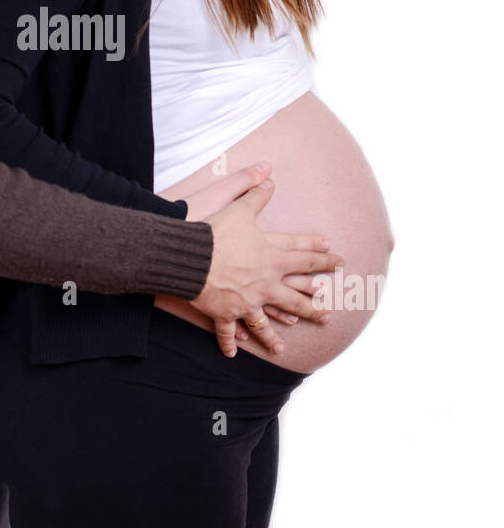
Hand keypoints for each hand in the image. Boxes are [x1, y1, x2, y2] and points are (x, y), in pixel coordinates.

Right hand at [183, 163, 343, 358]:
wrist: (188, 257)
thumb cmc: (215, 231)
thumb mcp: (238, 207)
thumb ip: (254, 191)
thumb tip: (268, 173)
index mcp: (271, 257)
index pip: (304, 257)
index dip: (323, 257)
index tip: (338, 261)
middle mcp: (265, 283)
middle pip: (294, 298)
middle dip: (312, 307)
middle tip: (327, 316)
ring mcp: (246, 301)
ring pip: (266, 322)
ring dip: (274, 336)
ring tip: (283, 347)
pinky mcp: (225, 312)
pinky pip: (228, 331)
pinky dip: (230, 342)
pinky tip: (235, 354)